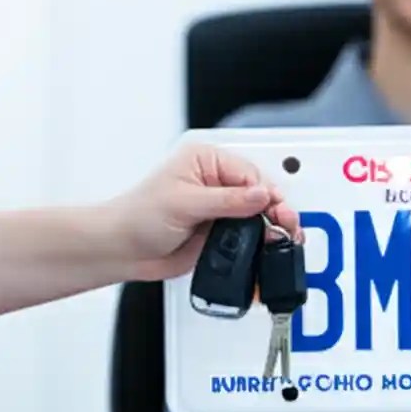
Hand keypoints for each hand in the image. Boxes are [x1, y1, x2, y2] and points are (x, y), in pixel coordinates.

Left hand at [108, 142, 300, 281]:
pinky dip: (259, 242)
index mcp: (205, 161)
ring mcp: (218, 208)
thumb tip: (260, 194)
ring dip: (270, 226)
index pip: (248, 173)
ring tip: (285, 237)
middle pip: (258, 192)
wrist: (122, 250)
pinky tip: (269, 247)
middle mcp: (214, 181)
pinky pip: (246, 234)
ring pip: (256, 214)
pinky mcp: (218, 231)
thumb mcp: (185, 203)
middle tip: (287, 225)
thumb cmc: (138, 216)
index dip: (265, 192)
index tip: (275, 209)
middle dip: (274, 209)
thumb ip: (227, 201)